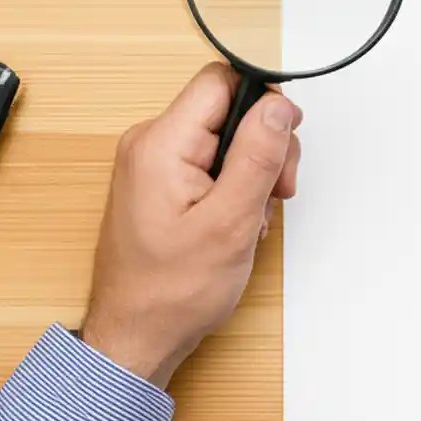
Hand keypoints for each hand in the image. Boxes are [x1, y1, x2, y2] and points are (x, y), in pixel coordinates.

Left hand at [80, 63, 302, 387]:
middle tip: (274, 194)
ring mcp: (154, 164)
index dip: (263, 104)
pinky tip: (237, 222)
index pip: (221, 81)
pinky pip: (212, 163)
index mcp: (160, 145)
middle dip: (264, 146)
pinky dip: (235, 188)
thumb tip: (279, 106)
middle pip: (228, 108)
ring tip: (252, 218)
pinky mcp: (162, 183)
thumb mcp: (230, 223)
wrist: (137, 338)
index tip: (283, 142)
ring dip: (254, 172)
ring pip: (225, 138)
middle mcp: (151, 144)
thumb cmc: (171, 294)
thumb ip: (257, 156)